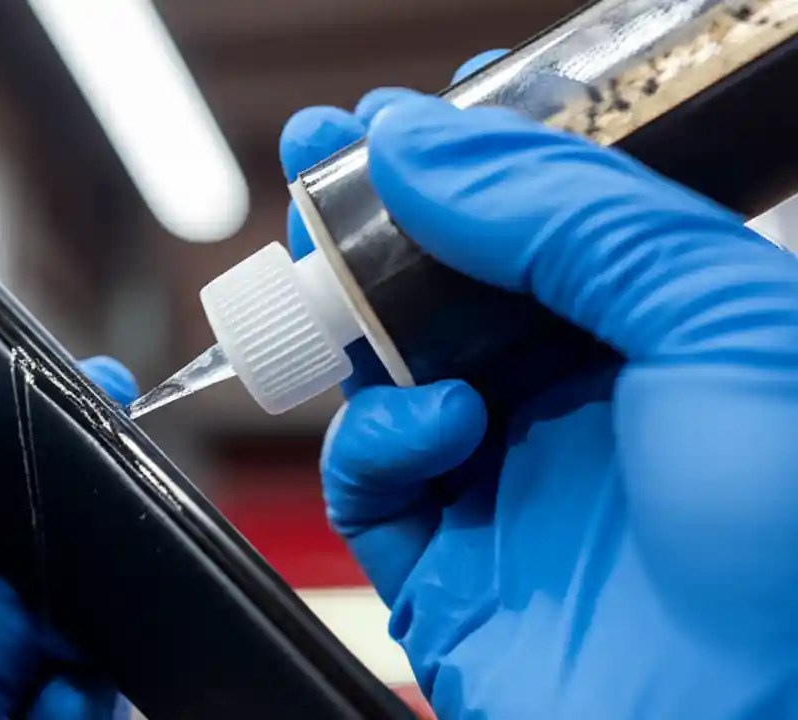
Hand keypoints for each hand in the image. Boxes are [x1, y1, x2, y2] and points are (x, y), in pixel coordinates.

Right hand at [283, 58, 797, 717]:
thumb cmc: (795, 553)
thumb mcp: (724, 324)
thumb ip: (571, 215)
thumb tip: (422, 142)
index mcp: (667, 334)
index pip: (553, 216)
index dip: (485, 152)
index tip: (424, 104)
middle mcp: (586, 403)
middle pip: (453, 280)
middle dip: (382, 213)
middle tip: (323, 153)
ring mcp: (510, 483)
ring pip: (390, 366)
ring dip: (361, 310)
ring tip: (345, 271)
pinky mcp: (443, 566)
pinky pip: (370, 475)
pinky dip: (378, 436)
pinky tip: (435, 426)